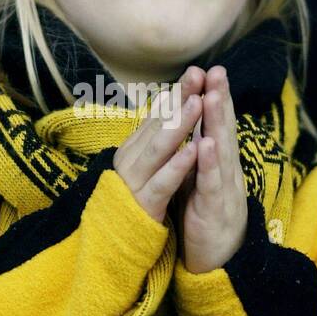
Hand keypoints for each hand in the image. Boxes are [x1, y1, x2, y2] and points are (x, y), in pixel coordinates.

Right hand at [113, 65, 205, 223]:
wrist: (117, 243)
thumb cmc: (137, 197)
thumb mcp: (146, 163)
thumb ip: (156, 135)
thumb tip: (170, 98)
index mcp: (133, 148)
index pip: (157, 115)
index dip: (178, 93)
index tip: (197, 72)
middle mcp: (130, 160)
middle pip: (158, 125)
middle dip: (180, 100)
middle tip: (199, 77)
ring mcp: (135, 181)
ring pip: (158, 149)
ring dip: (179, 125)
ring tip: (198, 104)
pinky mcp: (143, 204)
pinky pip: (162, 182)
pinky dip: (178, 164)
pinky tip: (194, 150)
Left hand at [175, 66, 247, 273]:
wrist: (217, 261)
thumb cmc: (206, 215)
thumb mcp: (201, 178)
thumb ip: (199, 151)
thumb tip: (192, 123)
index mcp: (219, 162)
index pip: (216, 124)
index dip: (215, 96)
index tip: (210, 69)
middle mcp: (226, 170)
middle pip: (223, 129)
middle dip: (220, 98)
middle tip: (217, 70)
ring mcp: (224, 189)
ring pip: (221, 151)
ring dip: (217, 123)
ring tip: (212, 97)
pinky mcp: (215, 209)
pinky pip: (211, 183)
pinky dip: (210, 163)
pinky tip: (206, 144)